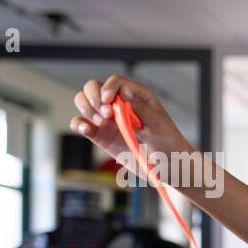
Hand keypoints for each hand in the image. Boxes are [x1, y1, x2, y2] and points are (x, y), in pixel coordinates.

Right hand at [69, 75, 190, 176]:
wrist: (167, 166)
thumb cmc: (168, 142)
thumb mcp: (159, 123)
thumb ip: (141, 108)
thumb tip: (124, 91)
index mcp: (136, 95)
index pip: (116, 82)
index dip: (109, 87)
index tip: (108, 100)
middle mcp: (118, 103)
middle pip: (93, 87)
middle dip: (94, 97)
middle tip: (107, 115)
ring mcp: (107, 118)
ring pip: (83, 101)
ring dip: (87, 109)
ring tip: (102, 122)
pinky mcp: (99, 134)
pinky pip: (80, 124)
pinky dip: (78, 124)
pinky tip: (87, 129)